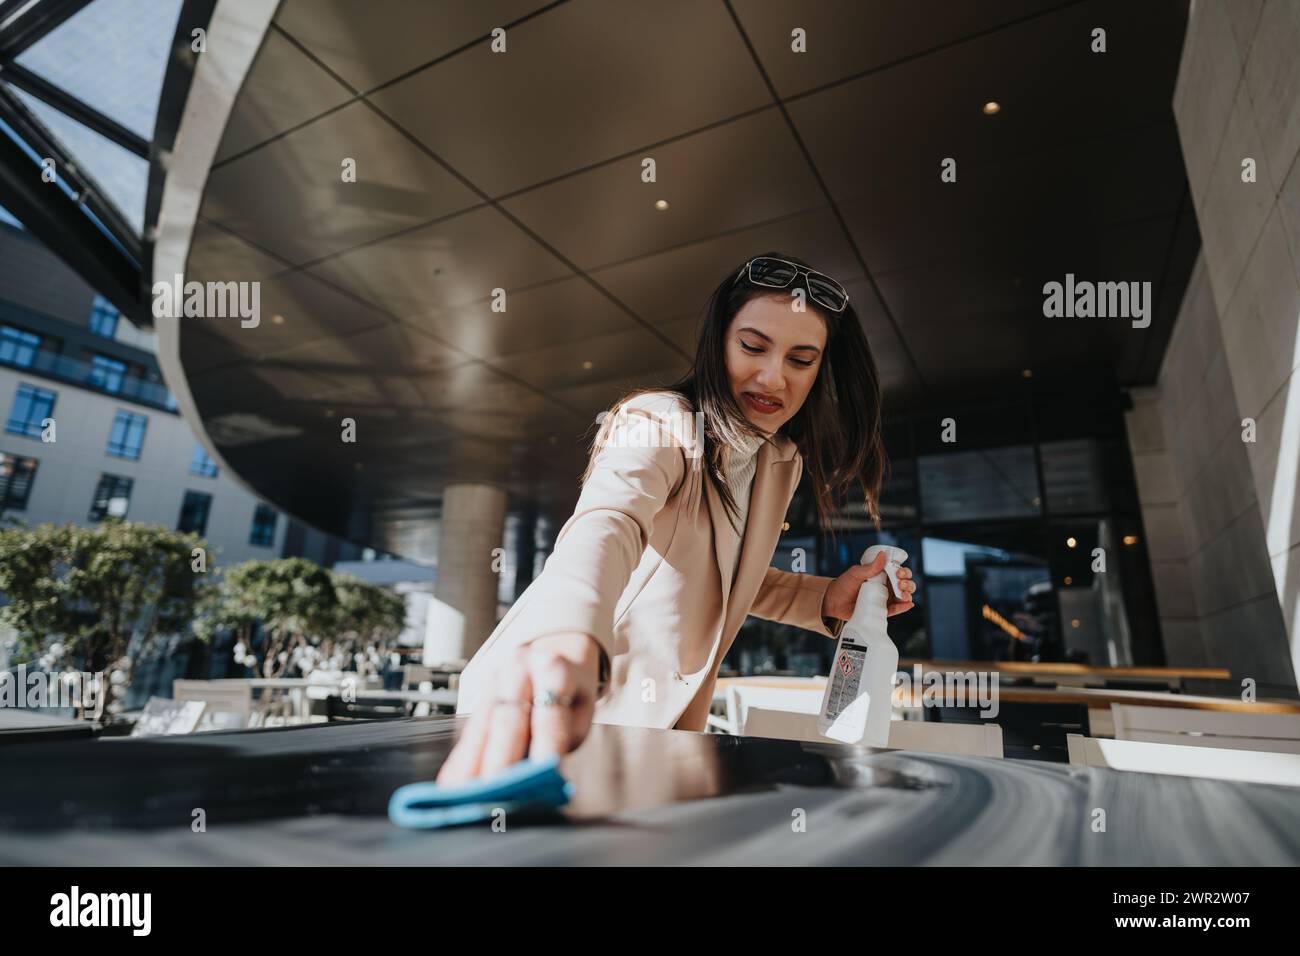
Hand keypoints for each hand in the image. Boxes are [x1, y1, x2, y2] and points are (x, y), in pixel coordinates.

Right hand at [436, 631, 600, 784]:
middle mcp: (518, 669)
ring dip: (473, 767)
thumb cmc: (569, 692)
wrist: (550, 654)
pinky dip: (461, 763)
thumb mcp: (579, 711)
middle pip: (508, 720)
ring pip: (481, 728)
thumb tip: (539, 776)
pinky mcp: (476, 698)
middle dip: (502, 761)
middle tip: (499, 794)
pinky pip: (468, 734)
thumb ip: (562, 739)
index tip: (542, 774)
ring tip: (469, 797)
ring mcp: (492, 681)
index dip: (546, 746)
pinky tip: (454, 785)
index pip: (549, 713)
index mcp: (553, 669)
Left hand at [822, 551, 916, 621]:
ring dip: (908, 594)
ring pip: (904, 596)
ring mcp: (886, 599)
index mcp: (883, 575)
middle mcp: (887, 586)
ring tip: (903, 594)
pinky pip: (896, 610)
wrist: (834, 601)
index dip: (904, 571)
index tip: (898, 572)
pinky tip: (908, 604)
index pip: (900, 571)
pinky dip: (904, 607)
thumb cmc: (844, 584)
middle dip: (908, 583)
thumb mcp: (856, 573)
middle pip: (906, 584)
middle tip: (900, 583)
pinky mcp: (882, 610)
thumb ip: (870, 567)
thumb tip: (882, 555)